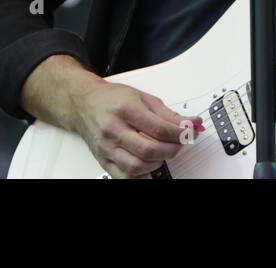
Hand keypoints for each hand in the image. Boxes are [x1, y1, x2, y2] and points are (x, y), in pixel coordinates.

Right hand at [70, 80, 203, 177]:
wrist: (84, 103)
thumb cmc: (112, 98)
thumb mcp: (143, 97)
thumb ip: (168, 113)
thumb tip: (191, 123)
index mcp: (126, 109)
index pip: (159, 128)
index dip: (180, 133)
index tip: (190, 132)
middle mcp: (113, 129)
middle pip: (149, 149)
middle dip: (172, 149)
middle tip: (179, 143)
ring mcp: (106, 147)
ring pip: (137, 166)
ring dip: (157, 162)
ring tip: (163, 152)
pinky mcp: (103, 160)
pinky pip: (124, 177)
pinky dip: (141, 175)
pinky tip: (148, 165)